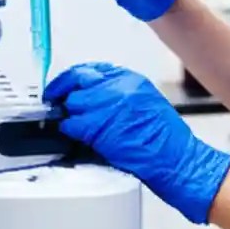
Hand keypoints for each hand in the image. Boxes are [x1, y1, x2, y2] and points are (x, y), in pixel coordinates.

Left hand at [45, 63, 229, 224]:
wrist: (176, 160)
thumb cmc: (166, 139)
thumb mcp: (146, 102)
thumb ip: (120, 94)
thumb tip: (95, 96)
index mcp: (131, 80)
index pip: (93, 68)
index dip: (75, 77)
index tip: (65, 83)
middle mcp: (119, 88)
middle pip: (78, 78)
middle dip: (62, 89)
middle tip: (53, 98)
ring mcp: (109, 106)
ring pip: (72, 102)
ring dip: (69, 114)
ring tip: (74, 125)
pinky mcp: (99, 127)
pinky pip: (71, 125)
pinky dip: (70, 131)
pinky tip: (77, 136)